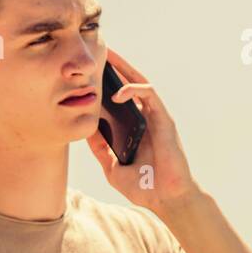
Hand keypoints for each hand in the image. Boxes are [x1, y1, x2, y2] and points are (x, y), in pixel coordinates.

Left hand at [86, 50, 200, 215]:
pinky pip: (150, 96)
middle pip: (129, 86)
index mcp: (133, 129)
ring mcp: (156, 118)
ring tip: (109, 57)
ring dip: (125, 70)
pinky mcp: (164, 120)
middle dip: (116, 68)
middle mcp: (145, 119)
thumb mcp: (112, 167)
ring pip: (140, 84)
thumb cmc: (144, 186)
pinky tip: (118, 92)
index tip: (89, 75)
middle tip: (100, 52)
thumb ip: (101, 150)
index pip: (119, 101)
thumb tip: (85, 131)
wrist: (166, 199)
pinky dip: (134, 90)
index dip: (106, 86)